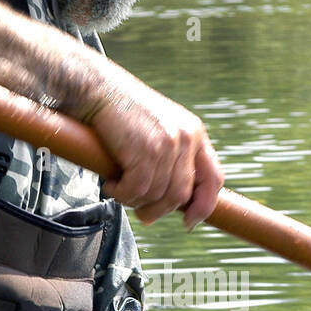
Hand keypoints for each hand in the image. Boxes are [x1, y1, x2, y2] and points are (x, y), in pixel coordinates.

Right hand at [88, 74, 222, 227]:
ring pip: (158, 196)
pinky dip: (122, 194)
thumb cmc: (122, 112)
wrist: (97, 88)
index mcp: (195, 133)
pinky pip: (138, 190)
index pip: (213, 178)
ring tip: (120, 190)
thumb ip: (173, 158)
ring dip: (136, 201)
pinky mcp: (146, 150)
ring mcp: (168, 144)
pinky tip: (112, 185)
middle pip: (181, 196)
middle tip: (141, 212)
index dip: (203, 206)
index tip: (189, 222)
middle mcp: (187, 138)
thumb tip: (176, 200)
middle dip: (159, 211)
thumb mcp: (159, 130)